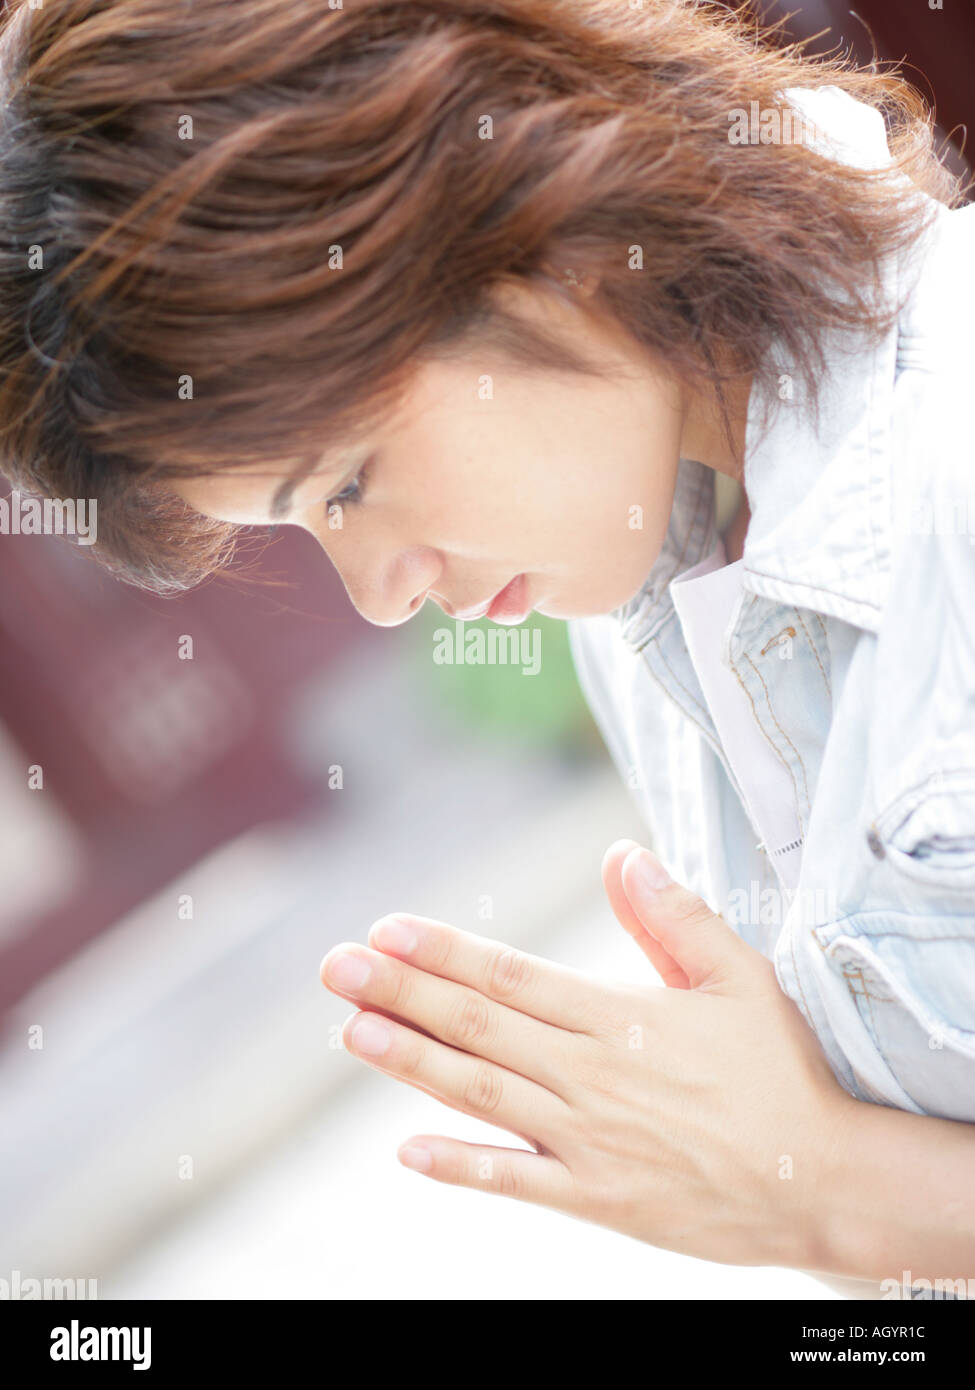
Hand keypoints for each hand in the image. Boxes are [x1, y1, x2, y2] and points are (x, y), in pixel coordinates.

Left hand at [319, 843, 851, 1268]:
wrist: (820, 1183)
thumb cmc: (780, 1072)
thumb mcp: (739, 979)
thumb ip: (675, 917)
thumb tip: (621, 854)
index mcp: (621, 1017)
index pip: (513, 976)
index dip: (445, 952)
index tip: (386, 929)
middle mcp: (592, 1075)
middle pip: (480, 1026)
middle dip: (403, 993)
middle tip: (337, 967)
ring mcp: (590, 1140)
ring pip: (483, 1094)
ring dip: (413, 1062)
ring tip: (353, 1032)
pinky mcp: (597, 1199)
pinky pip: (516, 1181)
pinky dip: (462, 1166)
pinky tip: (408, 1150)